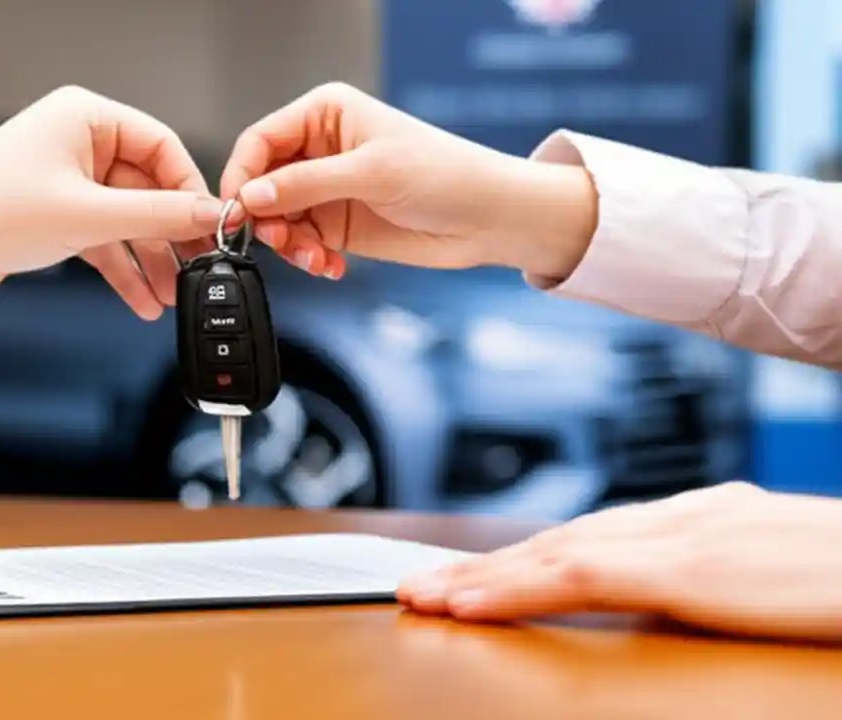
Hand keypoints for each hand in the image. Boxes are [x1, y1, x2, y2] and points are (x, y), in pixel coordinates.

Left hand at [0, 85, 220, 318]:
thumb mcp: (89, 216)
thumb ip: (157, 216)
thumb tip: (209, 214)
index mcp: (85, 117)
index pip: (162, 146)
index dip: (190, 189)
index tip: (214, 225)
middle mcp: (76, 142)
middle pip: (147, 187)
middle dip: (169, 236)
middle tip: (198, 269)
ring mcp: (65, 180)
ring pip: (126, 219)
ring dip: (148, 260)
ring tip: (169, 297)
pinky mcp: (54, 214)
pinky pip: (103, 238)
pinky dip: (120, 267)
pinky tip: (140, 299)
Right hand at [220, 83, 597, 279]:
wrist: (489, 219)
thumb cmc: (446, 174)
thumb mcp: (370, 172)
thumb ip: (304, 184)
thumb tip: (249, 197)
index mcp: (325, 114)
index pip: (260, 140)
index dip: (243, 175)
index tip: (237, 210)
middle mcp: (320, 150)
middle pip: (261, 184)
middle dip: (264, 217)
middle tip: (280, 240)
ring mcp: (327, 190)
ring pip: (276, 219)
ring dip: (288, 244)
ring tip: (314, 257)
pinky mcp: (337, 225)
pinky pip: (300, 244)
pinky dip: (307, 259)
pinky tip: (330, 266)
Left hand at [397, 482, 841, 641]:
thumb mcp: (778, 573)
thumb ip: (721, 575)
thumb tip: (680, 595)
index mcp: (705, 518)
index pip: (591, 536)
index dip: (523, 558)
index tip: (470, 577)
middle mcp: (684, 516)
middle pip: (560, 539)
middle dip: (484, 565)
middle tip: (420, 585)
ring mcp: (685, 535)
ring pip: (555, 551)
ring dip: (481, 574)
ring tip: (425, 596)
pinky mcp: (690, 567)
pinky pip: (581, 575)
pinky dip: (518, 585)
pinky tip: (474, 602)